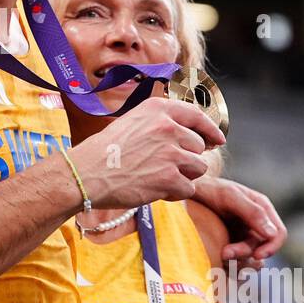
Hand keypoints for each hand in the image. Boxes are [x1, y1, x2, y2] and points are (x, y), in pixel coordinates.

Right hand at [72, 97, 225, 209]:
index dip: (210, 129)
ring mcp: (170, 153)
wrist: (86, 173)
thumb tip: (195, 137)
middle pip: (199, 147)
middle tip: (164, 167)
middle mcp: (168, 127)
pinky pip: (188, 188)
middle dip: (187, 159)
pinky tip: (156, 190)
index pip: (197, 116)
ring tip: (159, 178)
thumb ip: (161, 124)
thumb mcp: (133, 122)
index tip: (217, 140)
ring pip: (198, 168)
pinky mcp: (169, 178)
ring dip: (183, 176)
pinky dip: (175, 193)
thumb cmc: (105, 150)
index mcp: (159, 109)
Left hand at [191, 177, 285, 269]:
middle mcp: (255, 226)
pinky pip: (236, 265)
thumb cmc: (209, 189)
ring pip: (250, 261)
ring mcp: (242, 237)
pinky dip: (230, 268)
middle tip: (224, 254)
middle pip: (261, 250)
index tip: (256, 255)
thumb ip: (252, 212)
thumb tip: (272, 234)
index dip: (271, 248)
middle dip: (244, 254)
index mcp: (262, 211)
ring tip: (219, 256)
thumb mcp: (230, 195)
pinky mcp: (229, 247)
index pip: (278, 235)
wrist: (187, 193)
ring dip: (237, 263)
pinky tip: (217, 264)